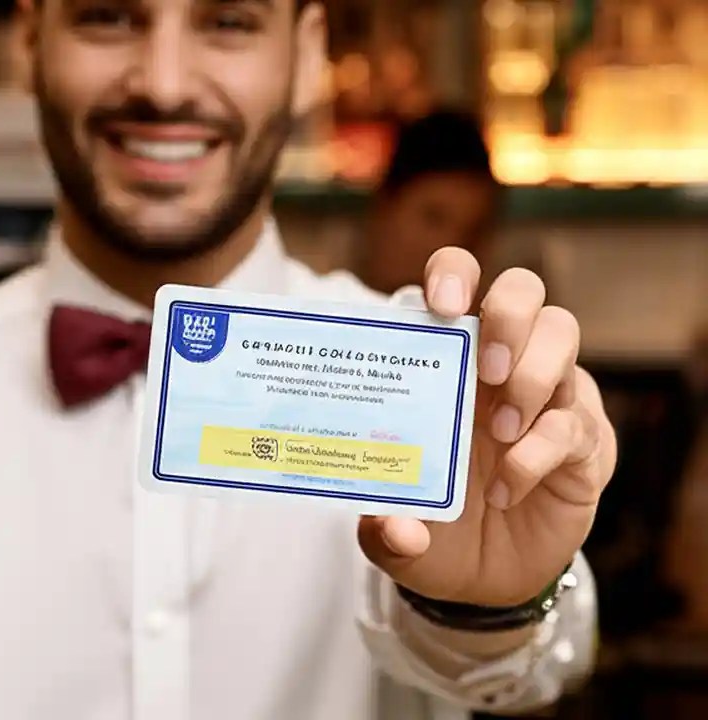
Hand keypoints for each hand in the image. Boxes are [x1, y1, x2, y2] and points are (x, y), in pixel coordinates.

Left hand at [358, 249, 617, 606]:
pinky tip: (505, 488)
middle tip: (484, 370)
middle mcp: (495, 365)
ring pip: (562, 333)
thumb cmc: (434, 529)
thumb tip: (391, 526)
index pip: (455, 282)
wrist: (488, 579)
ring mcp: (545, 395)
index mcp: (441, 362)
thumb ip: (383, 532)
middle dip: (507, 315)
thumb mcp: (396, 537)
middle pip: (521, 290)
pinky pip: (573, 422)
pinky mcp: (581, 438)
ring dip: (532, 375)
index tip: (441, 304)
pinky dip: (537, 453)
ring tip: (501, 429)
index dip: (452, 275)